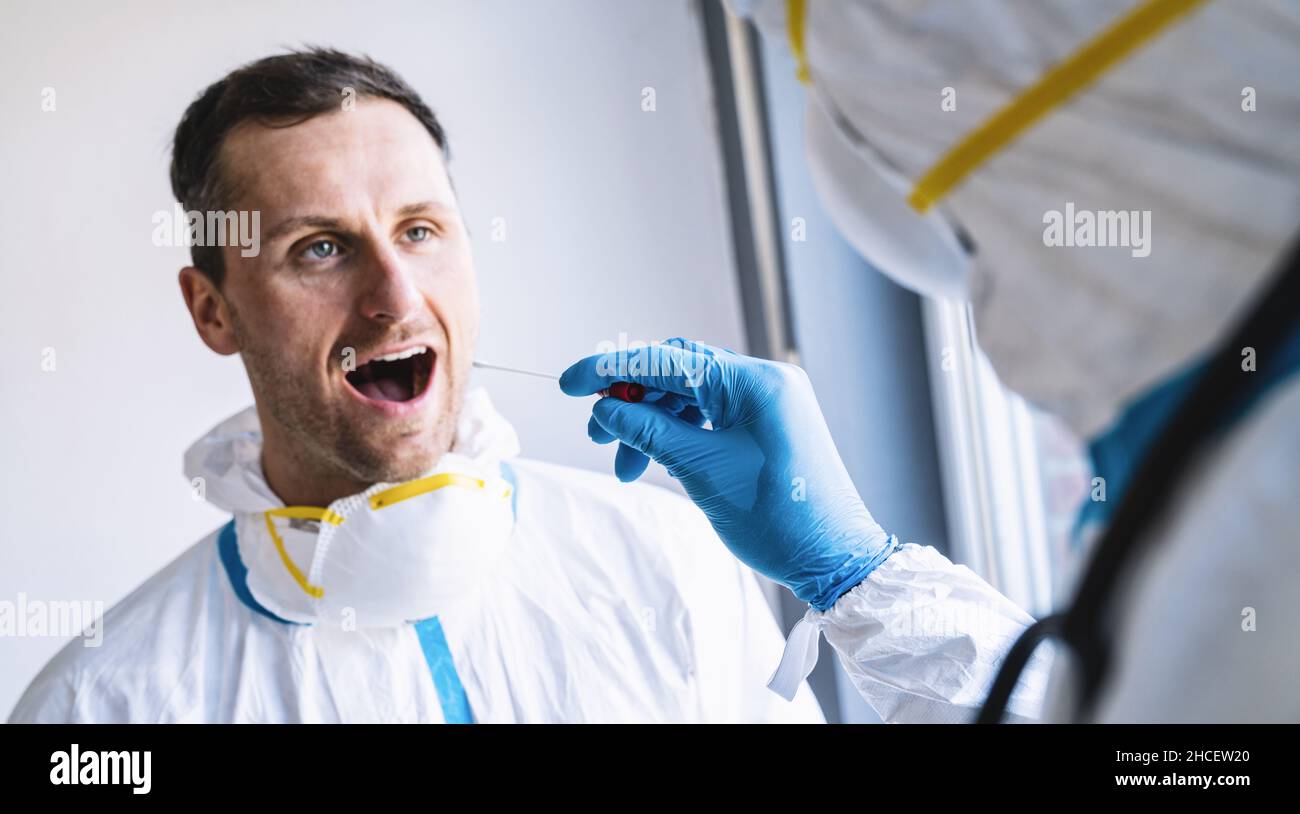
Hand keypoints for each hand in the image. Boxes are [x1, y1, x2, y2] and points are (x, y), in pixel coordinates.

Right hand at [559, 338, 895, 609]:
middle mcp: (764, 381)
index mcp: (754, 382)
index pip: (669, 360)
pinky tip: (658, 461)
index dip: (613, 369)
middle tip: (597, 434)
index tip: (571, 383)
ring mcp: (769, 402)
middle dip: (632, 399)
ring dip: (652, 424)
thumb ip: (650, 432)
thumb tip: (605, 409)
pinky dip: (679, 435)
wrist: (835, 558)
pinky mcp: (768, 425)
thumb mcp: (703, 471)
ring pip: (691, 397)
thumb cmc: (779, 518)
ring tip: (624, 465)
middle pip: (679, 373)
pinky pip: (711, 415)